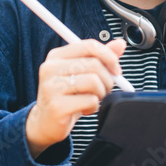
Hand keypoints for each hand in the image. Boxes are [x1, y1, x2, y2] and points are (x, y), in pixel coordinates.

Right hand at [25, 38, 125, 157]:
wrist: (46, 122)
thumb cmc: (66, 95)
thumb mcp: (81, 73)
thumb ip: (99, 57)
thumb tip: (120, 44)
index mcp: (56, 56)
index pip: (89, 46)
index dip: (109, 56)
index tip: (115, 69)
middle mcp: (50, 68)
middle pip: (94, 64)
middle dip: (107, 79)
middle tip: (104, 89)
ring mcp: (52, 87)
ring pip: (93, 81)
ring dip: (101, 93)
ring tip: (93, 99)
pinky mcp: (57, 106)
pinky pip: (90, 100)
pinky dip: (94, 107)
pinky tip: (84, 109)